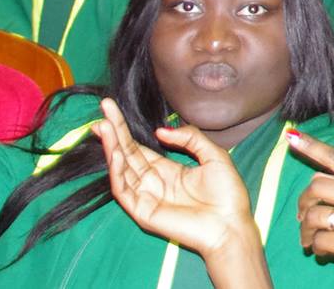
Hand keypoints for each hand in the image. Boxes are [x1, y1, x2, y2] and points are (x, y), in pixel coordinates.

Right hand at [95, 98, 258, 261]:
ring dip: (111, 148)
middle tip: (102, 110)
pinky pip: (124, 190)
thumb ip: (190, 138)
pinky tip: (115, 153)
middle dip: (114, 133)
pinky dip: (117, 172)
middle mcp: (153, 182)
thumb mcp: (213, 155)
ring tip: (104, 127)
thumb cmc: (227, 194)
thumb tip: (160, 130)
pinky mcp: (143, 212)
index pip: (140, 148)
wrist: (231, 225)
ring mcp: (146, 197)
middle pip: (127, 154)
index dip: (126, 130)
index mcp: (168, 171)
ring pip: (121, 170)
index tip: (112, 109)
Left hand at [290, 132, 333, 279]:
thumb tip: (320, 183)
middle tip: (304, 217)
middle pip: (318, 184)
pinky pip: (320, 240)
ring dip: (306, 230)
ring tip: (311, 240)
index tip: (291, 136)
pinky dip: (315, 248)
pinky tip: (323, 253)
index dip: (313, 147)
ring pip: (314, 214)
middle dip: (303, 201)